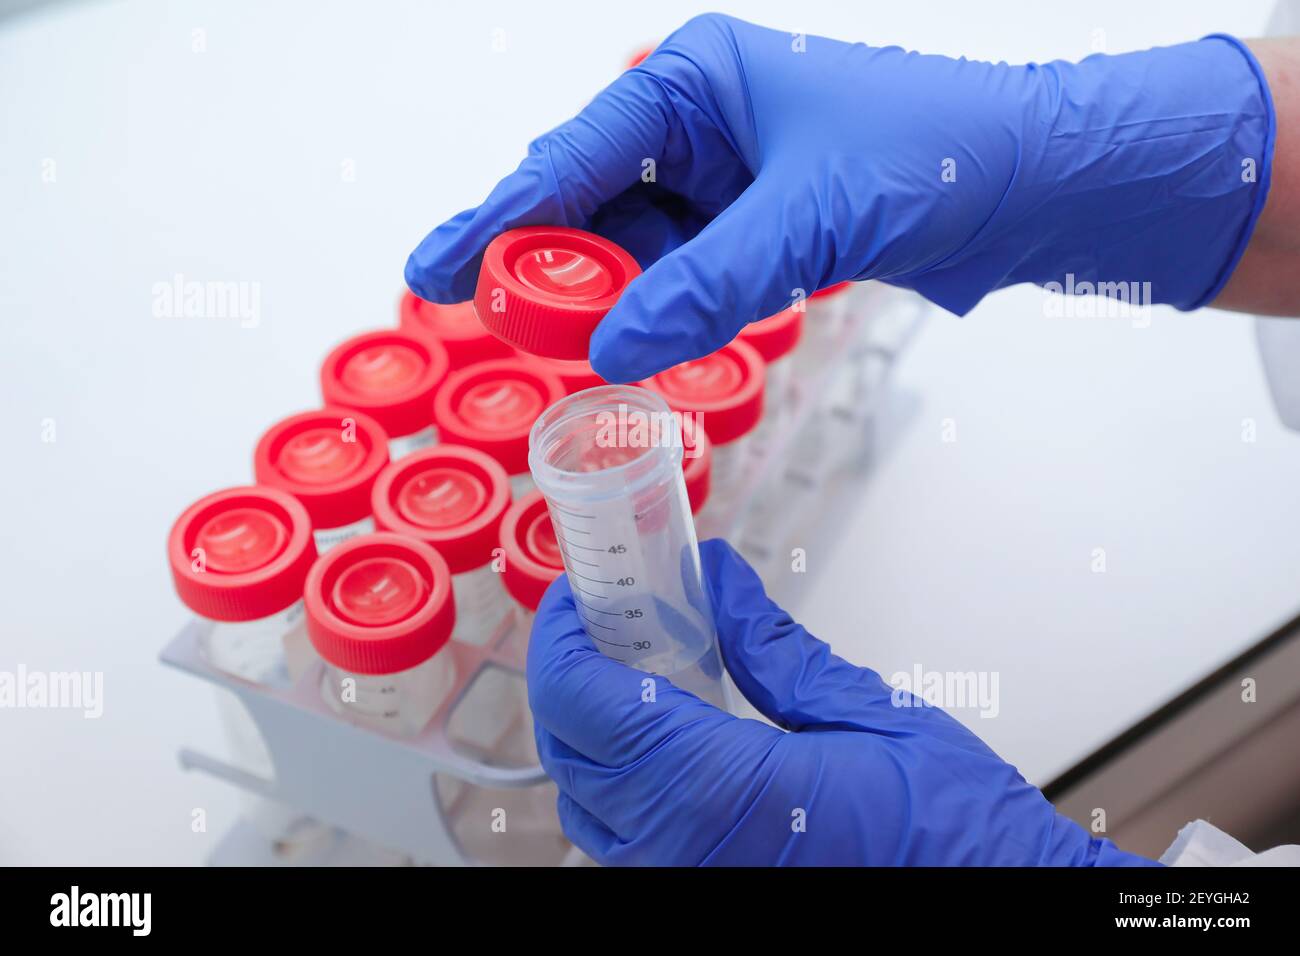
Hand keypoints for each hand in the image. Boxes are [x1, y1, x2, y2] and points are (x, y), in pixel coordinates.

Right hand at [407, 15, 1269, 380]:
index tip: (433, 268)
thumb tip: (615, 348)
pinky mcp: (758, 230)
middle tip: (491, 321)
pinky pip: (685, 276)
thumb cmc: (939, 154)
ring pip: (635, 250)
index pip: (575, 156)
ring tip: (573, 348)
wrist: (1036, 184)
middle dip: (547, 267)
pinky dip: (666, 314)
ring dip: (609, 300)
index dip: (498, 218)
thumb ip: (706, 284)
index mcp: (699, 80)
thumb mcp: (809, 218)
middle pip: (591, 204)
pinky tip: (647, 346)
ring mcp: (728, 180)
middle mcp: (703, 122)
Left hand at [526, 539, 1157, 865]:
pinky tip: (667, 742)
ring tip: (639, 675)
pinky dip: (622, 785)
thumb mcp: (869, 713)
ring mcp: (682, 886)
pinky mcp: (700, 900)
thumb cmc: (954, 832)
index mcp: (718, 789)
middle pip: (569, 750)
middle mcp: (679, 851)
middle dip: (572, 676)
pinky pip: (624, 845)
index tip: (579, 597)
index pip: (582, 701)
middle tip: (612, 623)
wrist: (998, 905)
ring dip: (592, 733)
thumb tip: (715, 580)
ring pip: (587, 805)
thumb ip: (772, 646)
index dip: (562, 638)